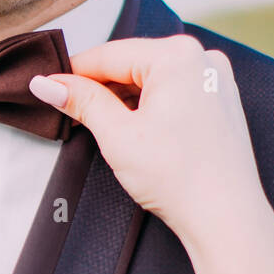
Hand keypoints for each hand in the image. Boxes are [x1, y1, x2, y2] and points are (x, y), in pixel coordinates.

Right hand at [29, 35, 269, 249]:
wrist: (226, 218)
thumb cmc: (182, 178)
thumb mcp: (117, 135)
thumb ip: (82, 101)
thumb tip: (49, 84)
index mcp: (177, 56)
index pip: (108, 55)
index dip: (72, 74)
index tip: (47, 87)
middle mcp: (201, 59)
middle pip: (130, 64)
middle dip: (99, 88)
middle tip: (70, 113)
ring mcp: (214, 80)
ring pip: (151, 79)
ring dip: (123, 99)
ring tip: (104, 128)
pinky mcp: (219, 101)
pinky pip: (172, 91)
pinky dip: (148, 106)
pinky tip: (135, 131)